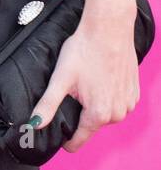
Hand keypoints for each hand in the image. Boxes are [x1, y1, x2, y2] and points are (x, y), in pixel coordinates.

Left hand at [22, 5, 139, 152]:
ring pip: (105, 114)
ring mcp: (128, 104)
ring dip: (95, 104)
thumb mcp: (61, 78)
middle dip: (81, 113)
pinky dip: (109, 95)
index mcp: (98, 115)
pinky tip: (101, 79)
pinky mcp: (134, 93)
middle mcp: (117, 114)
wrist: (108, 28)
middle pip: (91, 125)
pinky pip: (117, 103)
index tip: (59, 131)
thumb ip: (48, 105)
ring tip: (88, 82)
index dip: (66, 138)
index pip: (78, 140)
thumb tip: (34, 125)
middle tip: (74, 90)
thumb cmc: (84, 50)